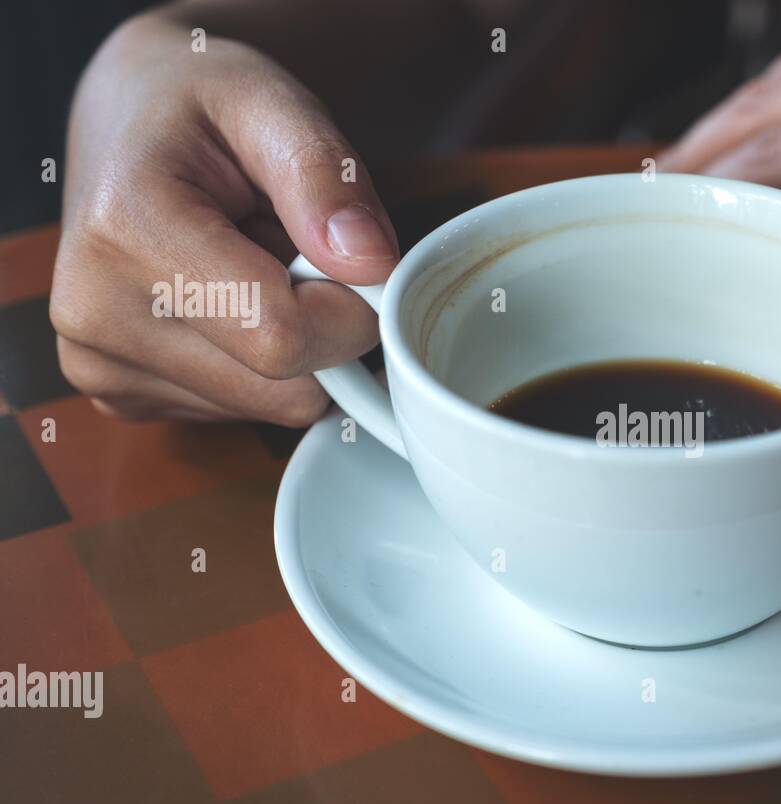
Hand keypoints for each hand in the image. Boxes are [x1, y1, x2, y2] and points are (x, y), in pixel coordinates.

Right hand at [51, 14, 398, 423]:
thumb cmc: (197, 106)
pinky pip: (243, 412)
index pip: (282, 339)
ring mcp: (101, 365)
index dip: (349, 311)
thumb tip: (372, 264)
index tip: (350, 259)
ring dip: (292, 348)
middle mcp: (96, 314)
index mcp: (127, 233)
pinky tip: (228, 302)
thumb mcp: (271, 103)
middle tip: (297, 257)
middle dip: (324, 332)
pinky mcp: (123, 395)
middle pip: (282, 389)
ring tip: (252, 268)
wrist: (123, 122)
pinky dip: (259, 367)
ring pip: (271, 408)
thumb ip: (326, 178)